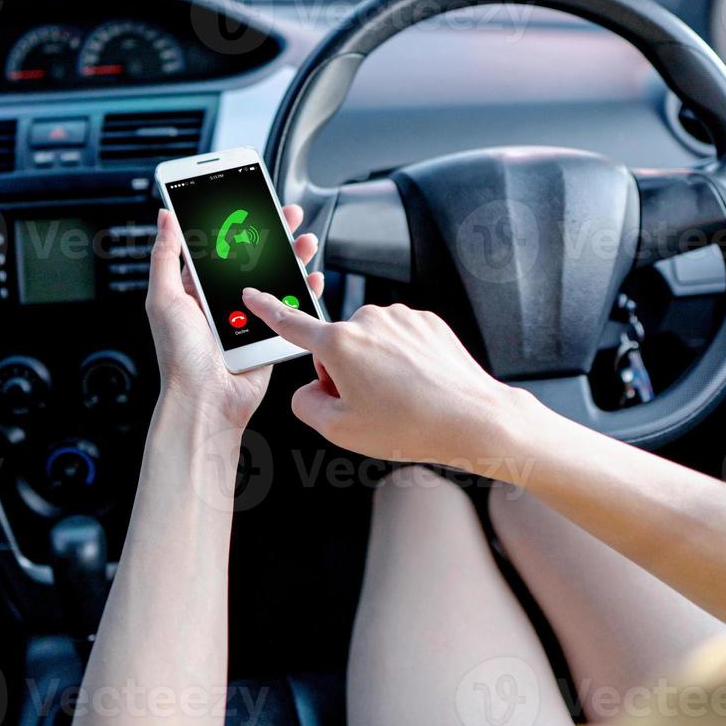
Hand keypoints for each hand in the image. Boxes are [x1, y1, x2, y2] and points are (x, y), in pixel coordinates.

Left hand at [146, 205, 324, 426]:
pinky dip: (304, 290)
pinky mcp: (269, 334)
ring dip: (292, 257)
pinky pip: (289, 307)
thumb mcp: (164, 299)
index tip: (250, 203)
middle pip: (252, 258)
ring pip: (275, 278)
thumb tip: (165, 217)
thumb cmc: (179, 357)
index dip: (235, 224)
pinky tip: (311, 277)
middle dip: (272, 234)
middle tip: (287, 214)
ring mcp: (248, 317)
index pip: (218, 247)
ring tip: (304, 240)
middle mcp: (222, 301)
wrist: (206, 401)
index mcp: (195, 290)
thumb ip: (165, 256)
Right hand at [240, 292, 533, 466]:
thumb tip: (308, 390)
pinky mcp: (426, 320)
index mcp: (339, 344)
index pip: (291, 324)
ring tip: (400, 398)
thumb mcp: (341, 431)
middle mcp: (368, 320)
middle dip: (343, 372)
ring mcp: (400, 316)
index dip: (267, 309)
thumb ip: (306, 406)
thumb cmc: (410, 427)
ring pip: (369, 342)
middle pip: (336, 346)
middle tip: (369, 406)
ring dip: (373, 365)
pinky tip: (417, 384)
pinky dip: (401, 359)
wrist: (473, 418)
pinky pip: (399, 338)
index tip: (252, 293)